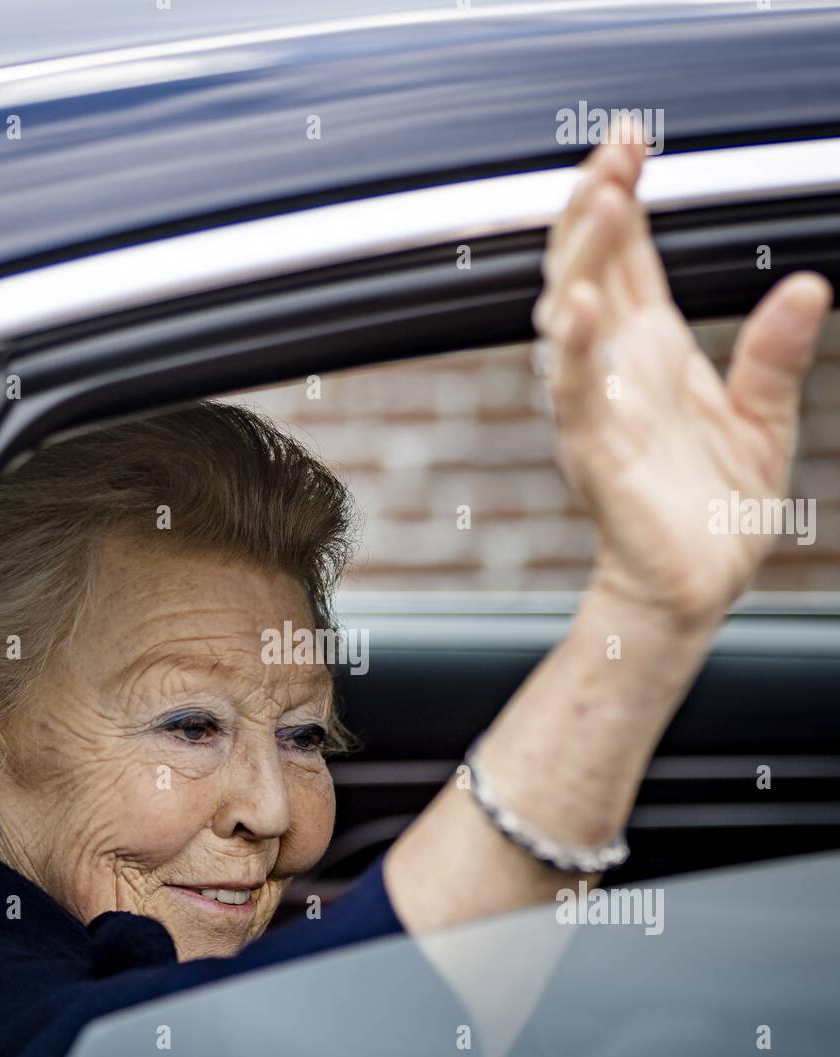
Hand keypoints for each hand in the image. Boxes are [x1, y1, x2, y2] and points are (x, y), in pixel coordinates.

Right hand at [533, 126, 832, 628]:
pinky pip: (576, 393)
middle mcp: (618, 371)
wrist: (693, 589)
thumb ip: (776, 358)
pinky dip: (575, 350)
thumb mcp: (763, 423)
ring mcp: (601, 407)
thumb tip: (808, 287)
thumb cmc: (715, 515)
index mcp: (654, 355)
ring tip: (607, 197)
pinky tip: (584, 303)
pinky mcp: (596, 451)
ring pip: (573, 317)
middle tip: (617, 149)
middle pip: (592, 269)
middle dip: (597, 204)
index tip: (632, 141)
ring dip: (583, 256)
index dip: (625, 199)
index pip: (629, 260)